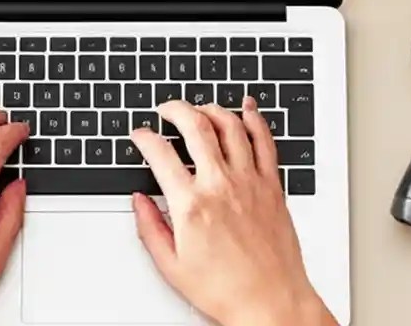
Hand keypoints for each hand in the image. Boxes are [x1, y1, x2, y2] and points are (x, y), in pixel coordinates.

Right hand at [130, 97, 337, 325]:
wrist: (270, 303)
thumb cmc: (226, 290)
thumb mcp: (171, 265)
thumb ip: (150, 227)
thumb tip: (139, 201)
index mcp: (191, 206)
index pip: (160, 153)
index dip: (144, 136)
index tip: (140, 134)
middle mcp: (221, 186)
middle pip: (196, 126)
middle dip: (175, 109)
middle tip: (166, 110)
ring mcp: (249, 182)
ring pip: (230, 125)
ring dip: (211, 108)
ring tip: (200, 108)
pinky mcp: (272, 186)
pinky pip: (265, 142)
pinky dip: (255, 119)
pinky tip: (248, 110)